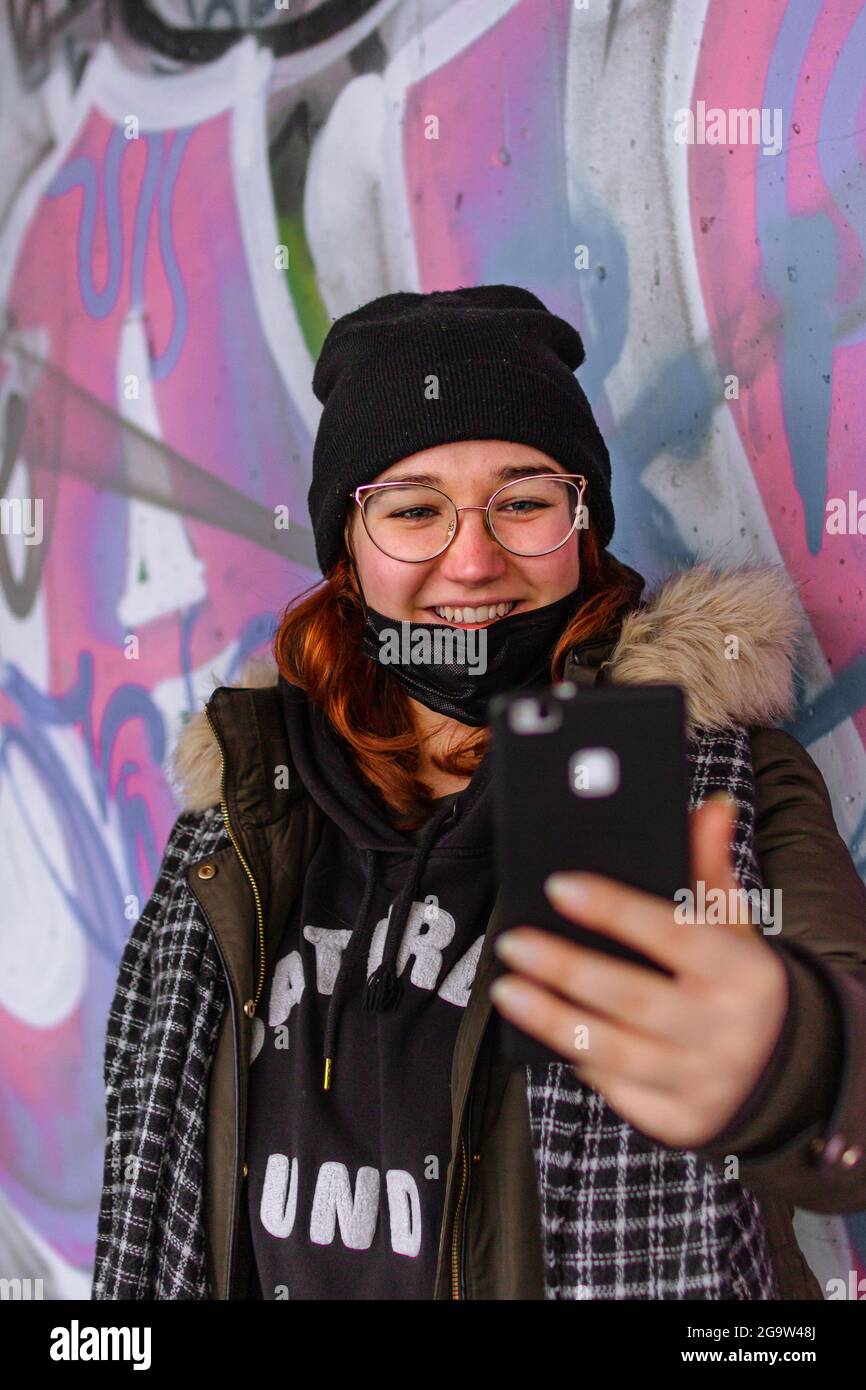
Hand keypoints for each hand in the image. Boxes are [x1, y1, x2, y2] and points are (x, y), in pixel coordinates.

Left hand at [488, 795, 788, 1149]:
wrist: (787, 1071)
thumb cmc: (741, 983)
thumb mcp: (736, 928)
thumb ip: (711, 869)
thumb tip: (711, 805)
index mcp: (742, 973)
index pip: (671, 933)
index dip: (613, 908)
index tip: (558, 885)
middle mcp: (726, 1030)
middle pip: (631, 996)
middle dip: (564, 968)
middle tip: (513, 943)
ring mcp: (703, 1082)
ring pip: (613, 1051)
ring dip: (552, 1019)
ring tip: (506, 989)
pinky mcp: (682, 1122)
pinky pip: (619, 1091)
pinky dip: (581, 1062)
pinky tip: (549, 1035)